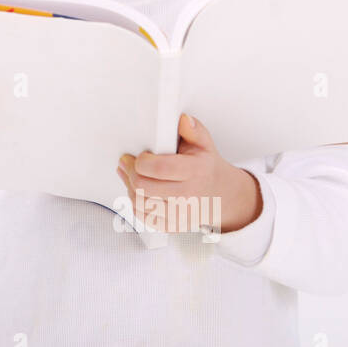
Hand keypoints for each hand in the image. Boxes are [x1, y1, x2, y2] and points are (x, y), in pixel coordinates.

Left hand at [116, 113, 261, 233]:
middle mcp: (189, 196)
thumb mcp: (204, 144)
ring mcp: (180, 214)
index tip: (139, 155)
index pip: (158, 168)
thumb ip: (193, 130)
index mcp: (196, 172)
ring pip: (139, 202)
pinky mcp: (172, 226)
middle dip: (130, 171)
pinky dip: (136, 202)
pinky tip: (139, 191)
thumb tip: (183, 120)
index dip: (141, 161)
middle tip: (127, 162)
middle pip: (142, 186)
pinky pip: (143, 217)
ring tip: (132, 175)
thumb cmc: (205, 167)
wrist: (219, 195)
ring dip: (130, 186)